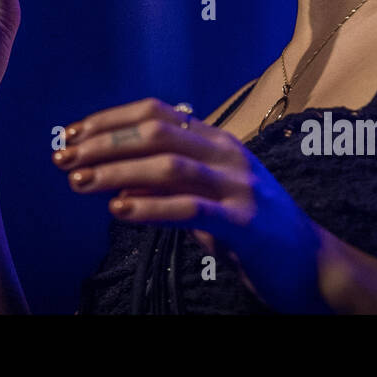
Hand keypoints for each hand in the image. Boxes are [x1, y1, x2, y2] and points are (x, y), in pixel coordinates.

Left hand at [53, 97, 330, 312]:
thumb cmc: (252, 228)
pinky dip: (150, 208)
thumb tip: (116, 178)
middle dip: (103, 143)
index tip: (71, 133)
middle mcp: (227, 153)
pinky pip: (190, 209)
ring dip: (117, 172)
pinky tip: (119, 209)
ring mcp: (238, 186)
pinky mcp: (244, 223)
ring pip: (168, 166)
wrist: (311, 264)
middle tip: (64, 158)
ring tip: (80, 182)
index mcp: (216, 139)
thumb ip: (169, 183)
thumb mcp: (208, 195)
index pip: (155, 112)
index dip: (109, 119)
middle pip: (155, 133)